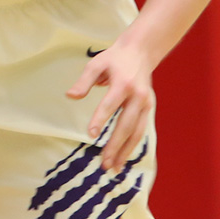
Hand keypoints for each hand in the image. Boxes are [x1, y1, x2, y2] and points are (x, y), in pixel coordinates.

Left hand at [66, 38, 154, 171]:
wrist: (142, 51)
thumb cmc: (115, 58)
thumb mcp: (96, 63)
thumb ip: (84, 81)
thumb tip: (70, 96)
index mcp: (123, 83)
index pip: (110, 105)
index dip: (100, 119)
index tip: (91, 135)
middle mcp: (138, 96)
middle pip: (126, 125)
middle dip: (115, 145)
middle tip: (104, 163)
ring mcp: (146, 103)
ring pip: (137, 132)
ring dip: (125, 151)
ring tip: (114, 167)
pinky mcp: (149, 108)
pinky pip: (141, 130)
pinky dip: (132, 146)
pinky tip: (123, 158)